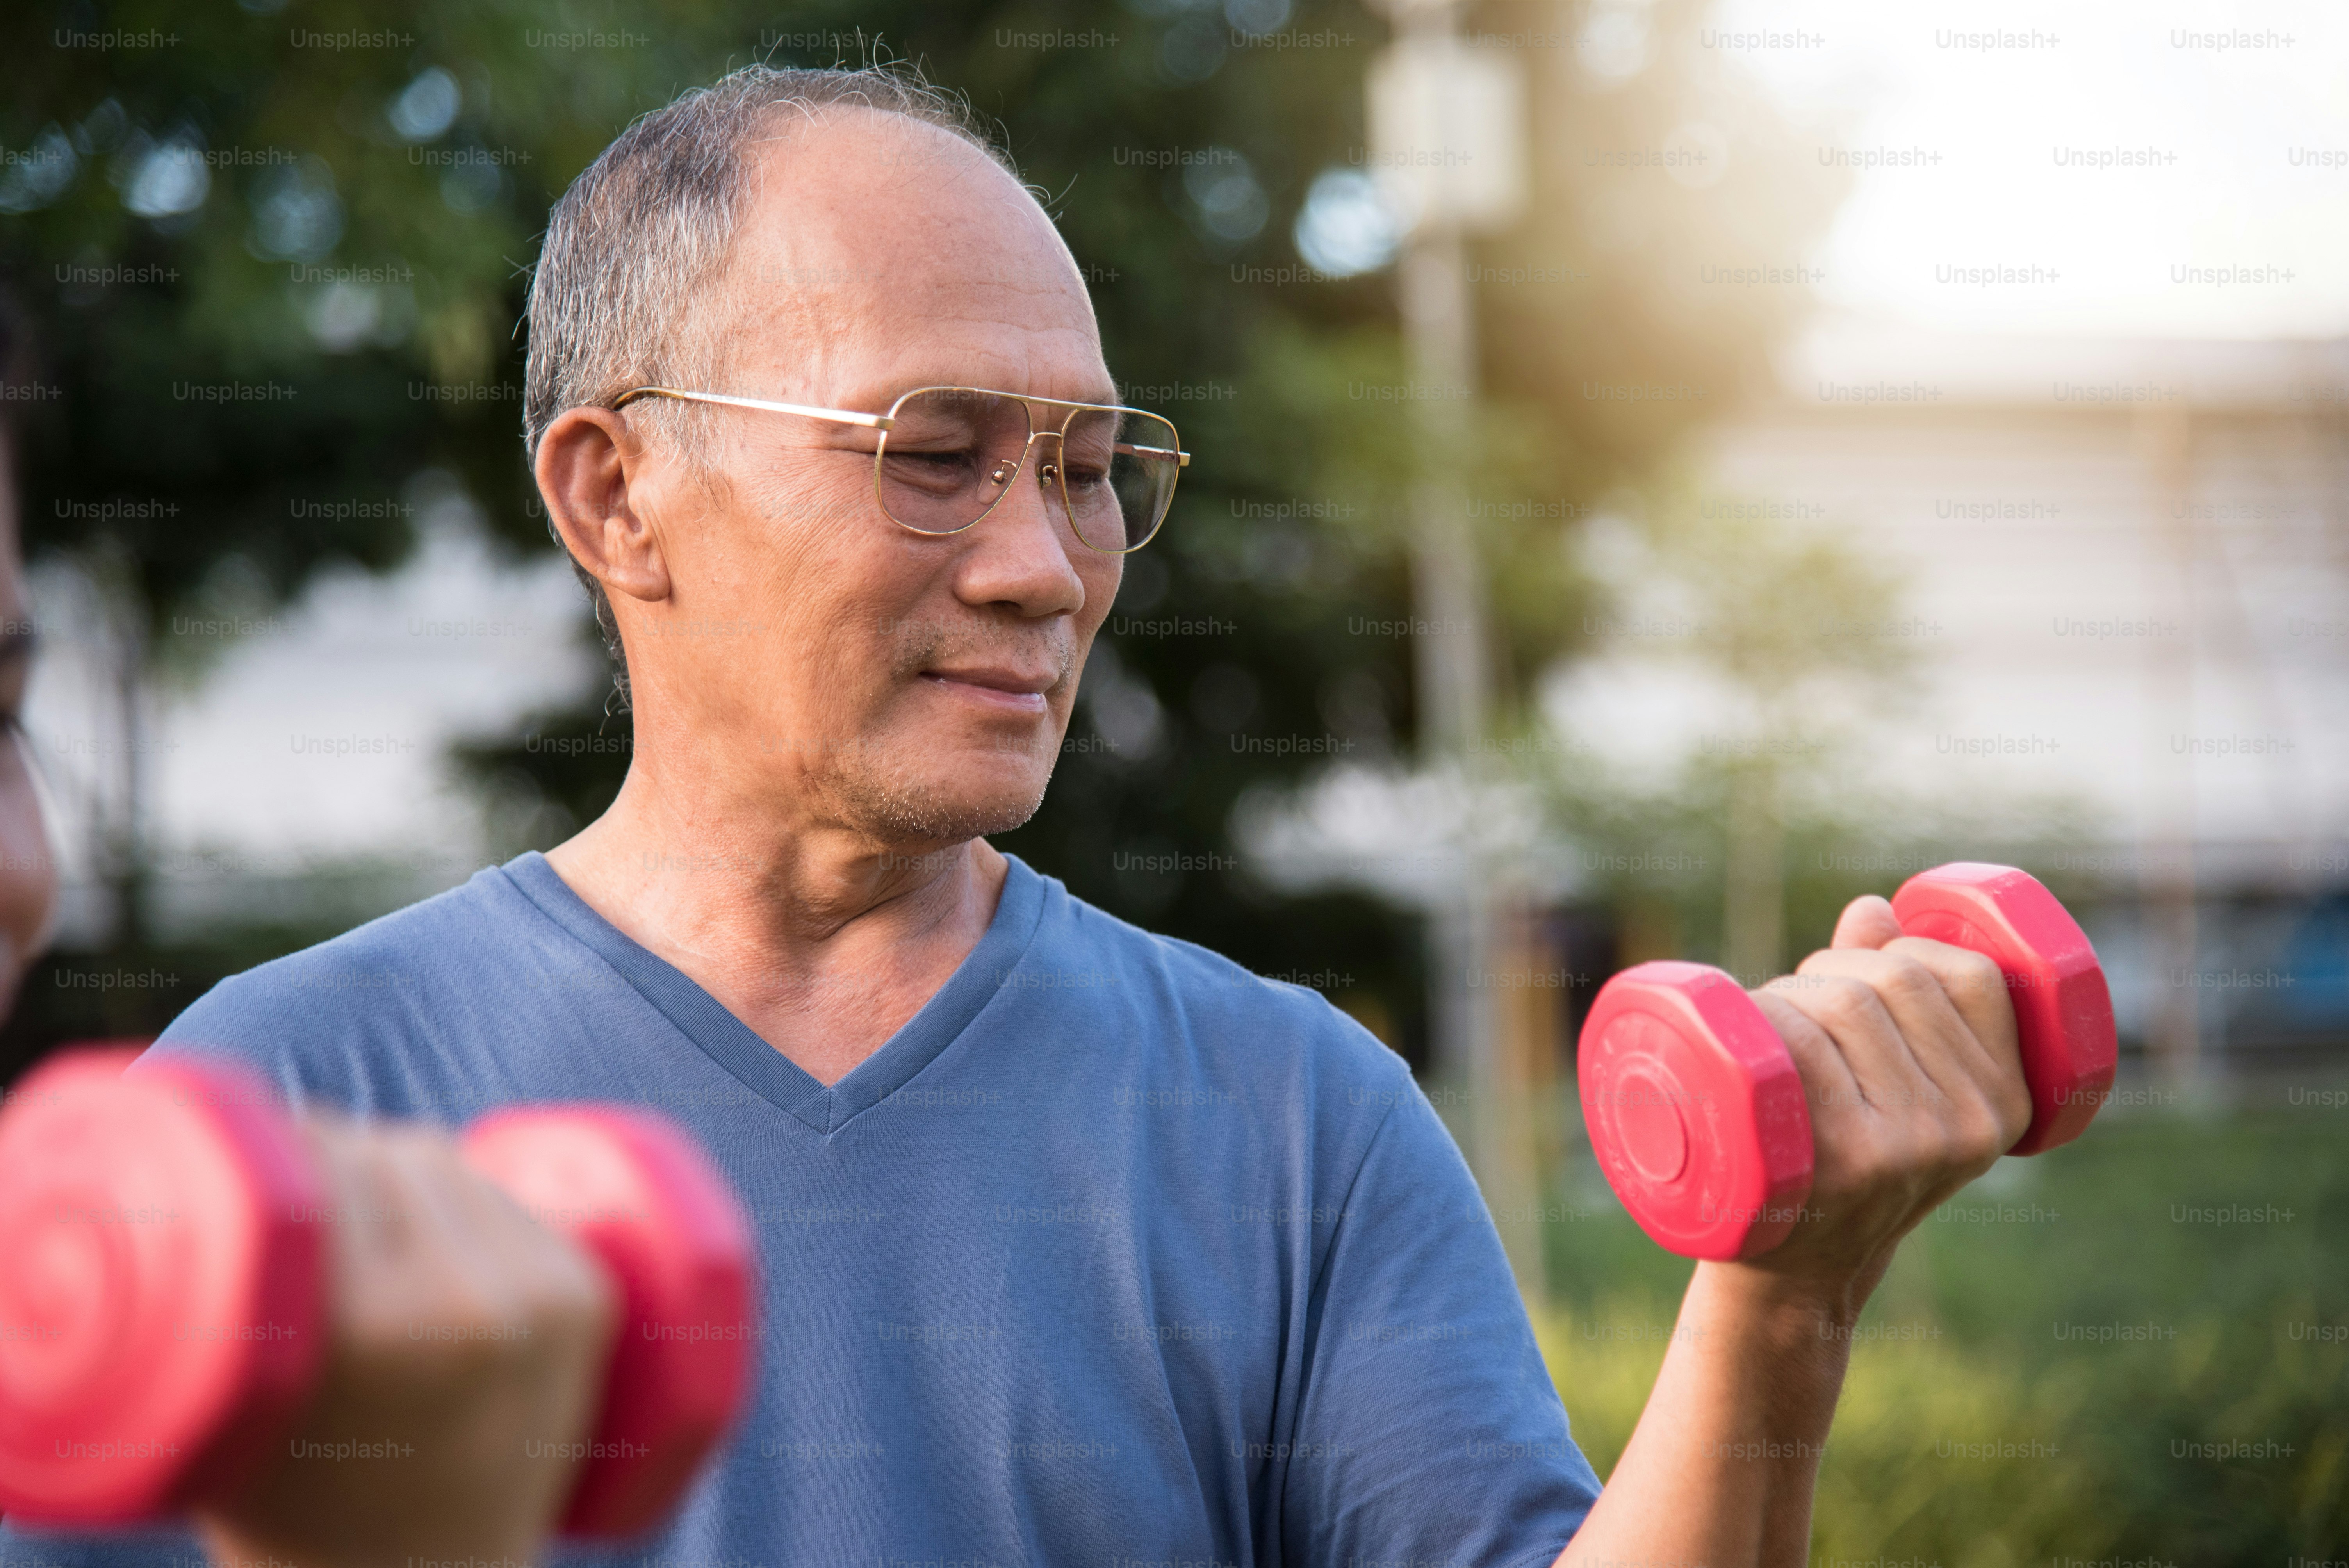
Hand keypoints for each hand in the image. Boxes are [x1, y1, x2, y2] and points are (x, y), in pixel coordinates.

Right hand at [196, 1117, 617, 1567]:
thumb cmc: (294, 1511)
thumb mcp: (235, 1408)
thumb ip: (238, 1283)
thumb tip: (241, 1140)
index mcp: (374, 1330)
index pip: (323, 1161)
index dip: (281, 1138)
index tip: (251, 1145)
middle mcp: (471, 1305)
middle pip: (391, 1151)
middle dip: (339, 1151)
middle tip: (299, 1174)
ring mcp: (544, 1301)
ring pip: (455, 1166)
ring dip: (403, 1167)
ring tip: (359, 1204)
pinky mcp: (588, 1302)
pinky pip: (514, 1202)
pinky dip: (467, 1199)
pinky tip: (434, 1221)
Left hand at [1734, 895, 2033, 1316]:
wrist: (1790, 1270)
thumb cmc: (1833, 1159)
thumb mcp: (1889, 1084)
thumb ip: (1888, 992)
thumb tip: (1872, 907)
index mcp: (2003, 1102)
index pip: (1971, 975)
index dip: (1904, 952)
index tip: (1858, 975)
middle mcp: (1970, 1125)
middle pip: (1890, 978)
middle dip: (1825, 972)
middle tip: (1789, 1013)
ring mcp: (1912, 1145)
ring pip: (1838, 1001)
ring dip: (1784, 995)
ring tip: (1764, 1037)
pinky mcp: (1851, 1160)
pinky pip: (1801, 1042)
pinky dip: (1762, 1021)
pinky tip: (1746, 1047)